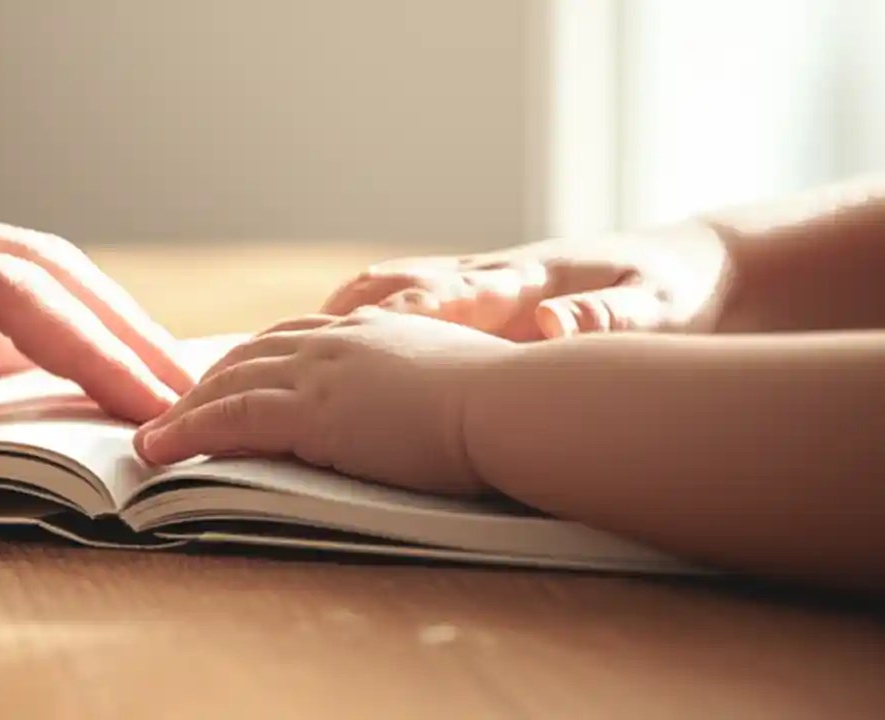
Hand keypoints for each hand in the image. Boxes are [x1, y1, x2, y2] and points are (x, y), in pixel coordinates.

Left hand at [134, 308, 515, 495]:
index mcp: (376, 331)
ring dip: (184, 410)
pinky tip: (157, 451)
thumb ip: (430, 385)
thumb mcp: (462, 381)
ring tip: (152, 437)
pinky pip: (230, 418)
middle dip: (209, 380)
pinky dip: (187, 431)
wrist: (513, 405)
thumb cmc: (509, 404)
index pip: (298, 337)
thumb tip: (435, 405)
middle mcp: (340, 339)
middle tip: (175, 406)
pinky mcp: (309, 408)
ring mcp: (321, 370)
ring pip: (230, 383)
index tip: (233, 374)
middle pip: (253, 353)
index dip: (259, 358)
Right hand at [321, 226, 730, 340]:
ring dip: (337, 316)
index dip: (393, 318)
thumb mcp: (653, 307)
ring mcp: (480, 280)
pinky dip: (360, 321)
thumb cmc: (672, 291)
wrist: (688, 264)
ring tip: (285, 353)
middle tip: (287, 351)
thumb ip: (602, 317)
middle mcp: (488, 273)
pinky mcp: (481, 295)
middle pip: (393, 282)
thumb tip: (549, 326)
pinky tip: (332, 353)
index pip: (440, 292)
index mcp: (522, 278)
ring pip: (387, 286)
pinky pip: (405, 301)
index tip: (347, 341)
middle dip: (338, 316)